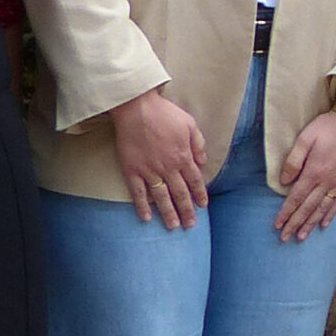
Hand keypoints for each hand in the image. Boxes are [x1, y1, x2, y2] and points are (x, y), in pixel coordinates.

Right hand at [109, 88, 207, 228]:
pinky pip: (138, 193)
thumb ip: (198, 144)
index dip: (199, 195)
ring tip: (173, 227)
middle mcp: (168, 167)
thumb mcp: (190, 123)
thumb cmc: (164, 113)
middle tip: (190, 226)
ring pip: (161, 197)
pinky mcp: (132, 170)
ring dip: (168, 213)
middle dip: (187, 211)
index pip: (195, 181)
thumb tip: (203, 162)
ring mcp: (149, 170)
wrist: (136, 108)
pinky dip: (142, 206)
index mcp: (183, 156)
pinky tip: (147, 218)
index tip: (203, 206)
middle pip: (180, 193)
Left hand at [274, 112, 335, 241]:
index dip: (286, 212)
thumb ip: (293, 161)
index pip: (296, 197)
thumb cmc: (328, 127)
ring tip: (302, 237)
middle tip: (285, 238)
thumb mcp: (305, 138)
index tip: (278, 225)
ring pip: (322, 209)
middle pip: (308, 208)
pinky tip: (324, 224)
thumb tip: (283, 181)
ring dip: (311, 224)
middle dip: (295, 223)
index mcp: (314, 172)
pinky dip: (330, 215)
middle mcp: (326, 181)